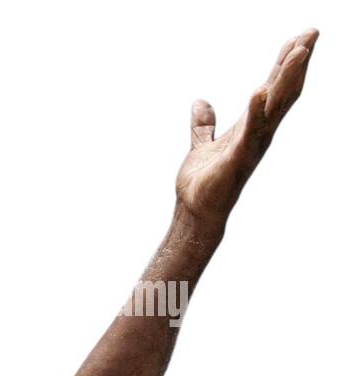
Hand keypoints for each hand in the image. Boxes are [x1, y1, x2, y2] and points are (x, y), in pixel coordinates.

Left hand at [174, 29, 317, 229]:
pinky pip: (250, 131)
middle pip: (284, 91)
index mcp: (251, 126)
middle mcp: (259, 133)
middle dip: (297, 62)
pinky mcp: (238, 157)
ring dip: (286, 78)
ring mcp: (252, 144)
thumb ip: (204, 124)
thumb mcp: (200, 145)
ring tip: (298, 50)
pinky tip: (259, 90)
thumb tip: (200, 102)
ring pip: (275, 105)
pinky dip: (255, 111)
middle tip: (313, 32)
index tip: (300, 38)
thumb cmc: (202, 183)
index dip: (286, 63)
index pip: (274, 88)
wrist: (195, 211)